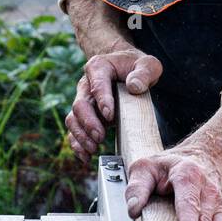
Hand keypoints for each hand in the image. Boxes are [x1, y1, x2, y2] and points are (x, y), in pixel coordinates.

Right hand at [65, 49, 162, 165]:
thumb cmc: (135, 66)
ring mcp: (83, 100)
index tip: (110, 115)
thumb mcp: (148, 64)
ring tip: (93, 149)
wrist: (123, 66)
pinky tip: (86, 156)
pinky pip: (74, 129)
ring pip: (73, 118)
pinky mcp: (83, 115)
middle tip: (100, 137)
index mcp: (99, 67)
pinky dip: (77, 144)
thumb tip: (134, 87)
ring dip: (81, 135)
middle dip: (88, 123)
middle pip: (80, 104)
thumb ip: (144, 72)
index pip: (97, 84)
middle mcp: (86, 84)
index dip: (102, 100)